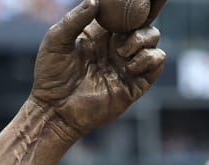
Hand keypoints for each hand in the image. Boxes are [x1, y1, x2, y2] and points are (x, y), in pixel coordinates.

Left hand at [29, 0, 166, 140]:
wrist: (56, 110)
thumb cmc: (51, 75)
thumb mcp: (57, 40)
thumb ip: (76, 18)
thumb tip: (96, 0)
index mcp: (101, 32)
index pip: (124, 12)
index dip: (136, 3)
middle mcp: (118, 45)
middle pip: (144, 20)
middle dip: (144, 15)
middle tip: (127, 25)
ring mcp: (128, 63)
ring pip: (153, 37)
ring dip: (141, 39)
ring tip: (119, 52)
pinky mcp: (136, 83)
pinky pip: (156, 61)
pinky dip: (148, 57)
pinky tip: (128, 65)